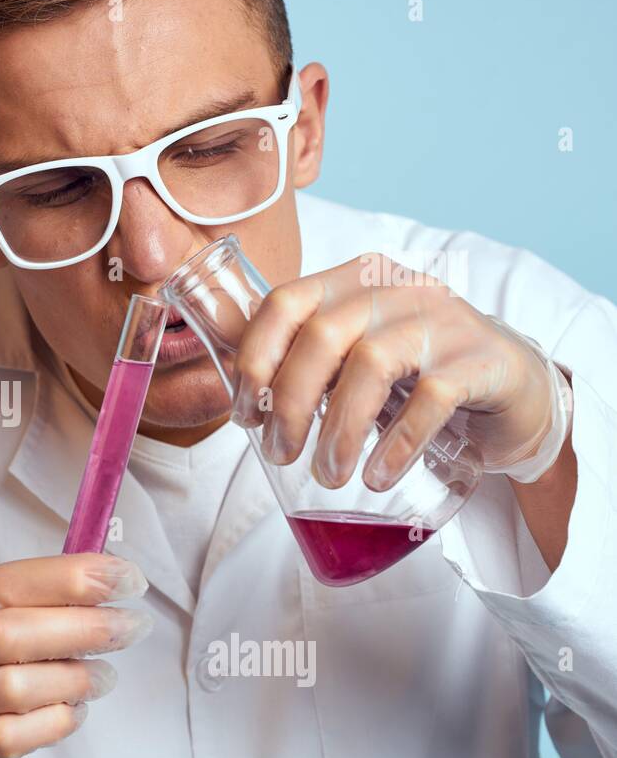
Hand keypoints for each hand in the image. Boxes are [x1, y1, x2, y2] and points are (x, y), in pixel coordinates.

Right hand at [0, 553, 150, 757]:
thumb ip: (14, 602)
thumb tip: (98, 581)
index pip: (5, 582)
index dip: (71, 577)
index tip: (124, 577)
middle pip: (12, 632)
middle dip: (87, 626)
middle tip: (131, 625)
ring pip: (19, 686)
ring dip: (79, 676)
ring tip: (103, 674)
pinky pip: (20, 732)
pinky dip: (60, 717)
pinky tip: (74, 708)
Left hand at [228, 253, 571, 488]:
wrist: (513, 389)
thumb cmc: (416, 376)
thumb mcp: (355, 360)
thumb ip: (308, 367)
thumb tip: (243, 402)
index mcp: (352, 283)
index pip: (285, 302)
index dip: (255, 358)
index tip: (247, 414)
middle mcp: (394, 289)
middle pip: (321, 336)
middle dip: (290, 402)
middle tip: (281, 454)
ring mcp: (441, 319)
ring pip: (371, 363)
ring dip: (339, 428)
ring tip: (328, 474)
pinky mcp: (480, 359)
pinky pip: (430, 398)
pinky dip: (397, 443)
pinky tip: (378, 475)